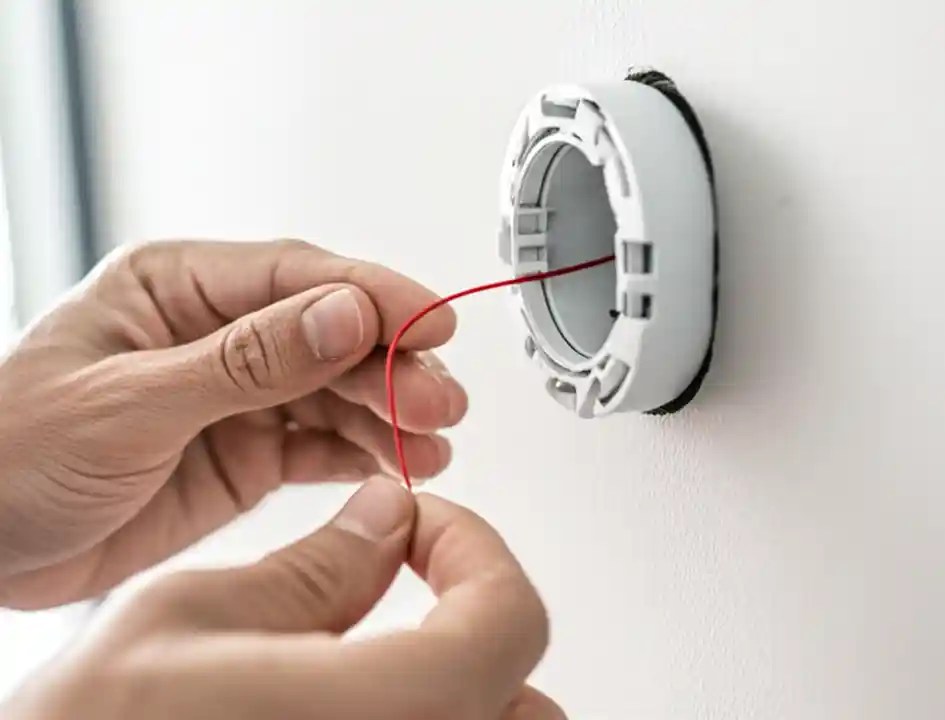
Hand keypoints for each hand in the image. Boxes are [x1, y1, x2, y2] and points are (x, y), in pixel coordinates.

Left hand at [0, 240, 466, 608]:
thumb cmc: (7, 453)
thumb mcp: (129, 401)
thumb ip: (247, 360)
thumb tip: (345, 314)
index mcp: (176, 289)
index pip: (298, 278)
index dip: (374, 298)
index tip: (432, 324)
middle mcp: (215, 335)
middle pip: (331, 336)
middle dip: (392, 367)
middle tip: (439, 401)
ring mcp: (234, 397)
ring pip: (337, 392)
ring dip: (390, 414)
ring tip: (435, 440)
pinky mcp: (244, 456)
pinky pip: (320, 446)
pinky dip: (364, 455)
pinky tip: (403, 464)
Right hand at [2, 476, 561, 719]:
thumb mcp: (191, 621)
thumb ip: (319, 567)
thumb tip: (387, 519)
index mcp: (390, 711)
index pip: (509, 617)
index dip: (472, 548)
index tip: (419, 529)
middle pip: (526, 697)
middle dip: (480, 626)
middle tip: (421, 591)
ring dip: (469, 693)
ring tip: (392, 663)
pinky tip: (353, 713)